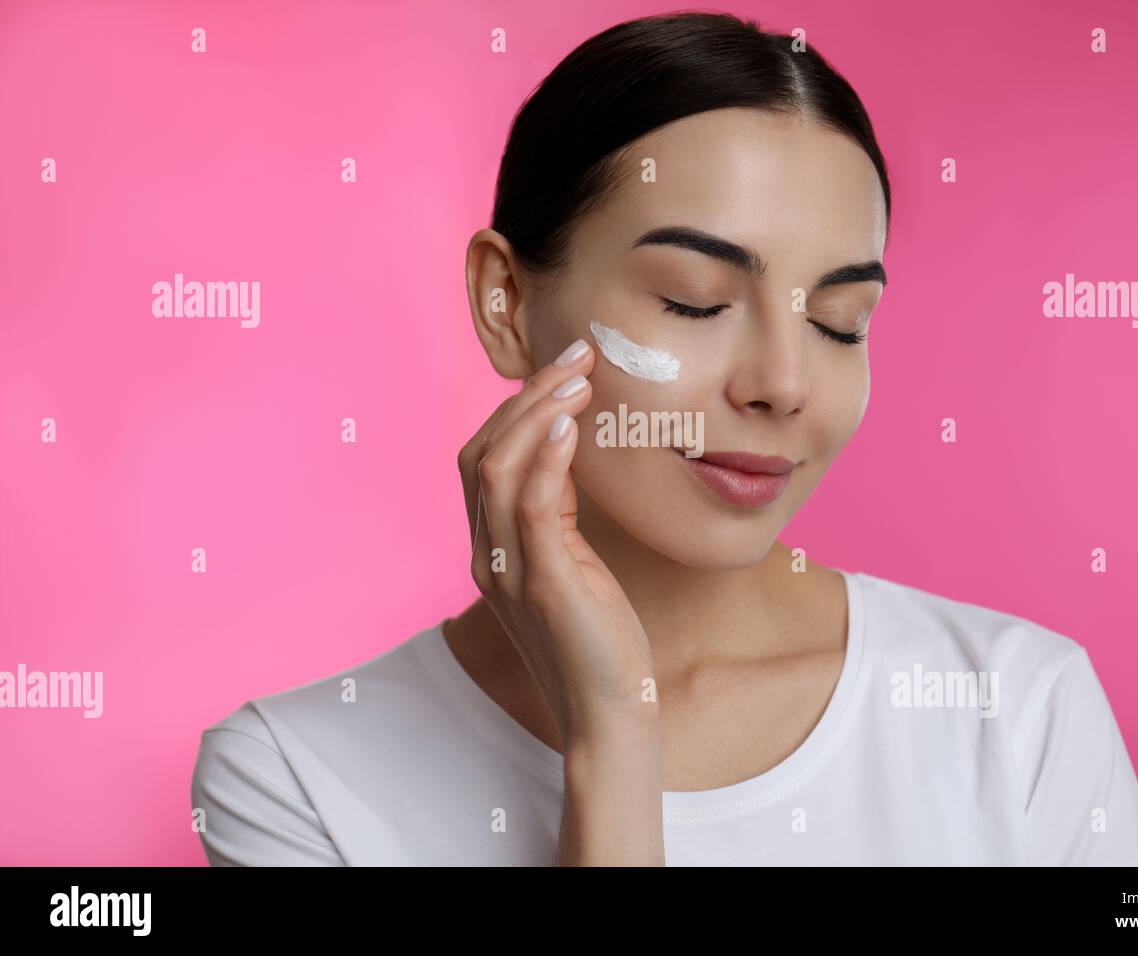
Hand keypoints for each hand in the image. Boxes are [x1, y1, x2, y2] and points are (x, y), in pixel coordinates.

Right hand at [457, 337, 657, 745]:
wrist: (609, 711)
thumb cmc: (598, 640)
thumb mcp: (572, 565)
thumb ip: (556, 516)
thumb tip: (571, 455)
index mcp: (489, 550)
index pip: (482, 461)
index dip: (516, 408)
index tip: (563, 370)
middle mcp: (487, 556)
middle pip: (480, 453)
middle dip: (525, 396)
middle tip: (577, 356)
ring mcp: (509, 570)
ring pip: (498, 469)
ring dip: (538, 412)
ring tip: (580, 376)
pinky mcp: (544, 583)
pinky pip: (531, 505)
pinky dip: (546, 456)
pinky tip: (572, 424)